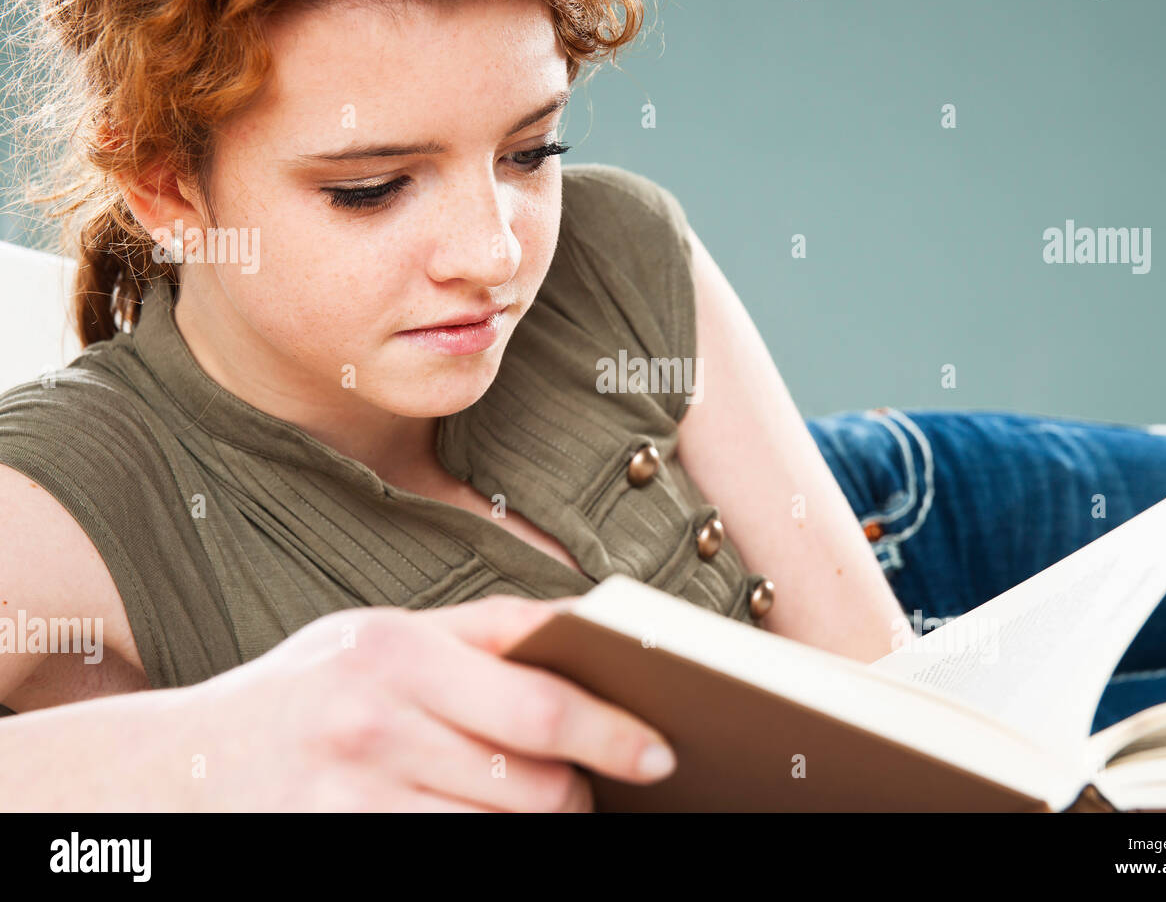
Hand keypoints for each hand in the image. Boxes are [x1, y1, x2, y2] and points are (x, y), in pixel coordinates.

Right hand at [176, 595, 675, 810]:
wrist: (180, 771)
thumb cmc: (307, 690)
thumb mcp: (381, 635)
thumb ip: (483, 633)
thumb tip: (594, 627)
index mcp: (395, 649)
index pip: (539, 702)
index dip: (614, 732)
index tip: (660, 750)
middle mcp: (374, 721)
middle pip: (533, 782)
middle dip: (580, 792)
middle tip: (589, 788)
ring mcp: (354, 797)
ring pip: (504, 832)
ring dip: (540, 827)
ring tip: (540, 806)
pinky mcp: (343, 847)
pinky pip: (453, 861)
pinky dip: (490, 849)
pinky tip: (483, 827)